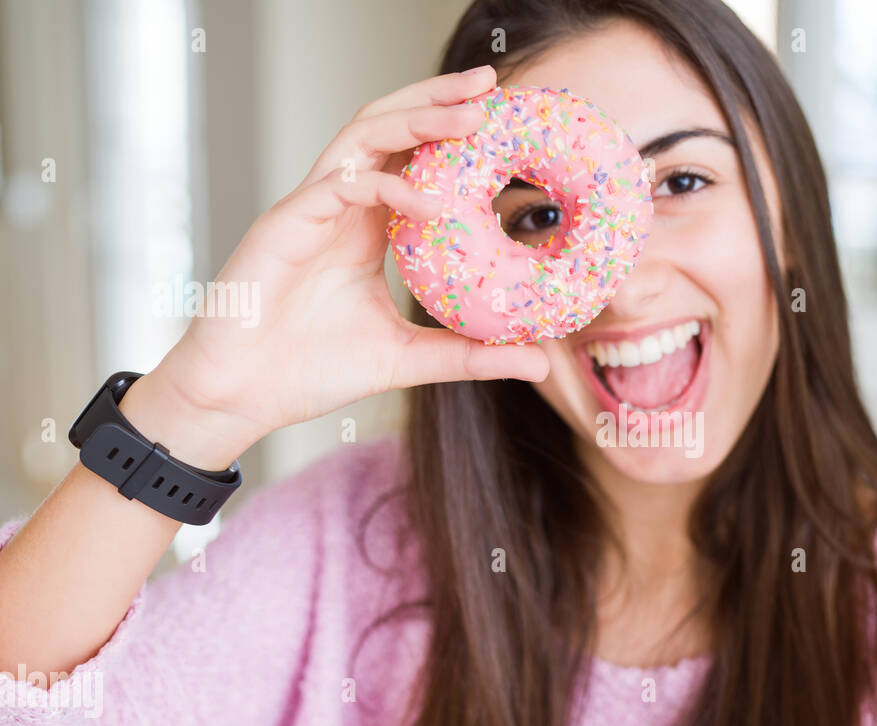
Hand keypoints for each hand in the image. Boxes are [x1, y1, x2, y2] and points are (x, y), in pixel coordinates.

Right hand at [148, 64, 547, 451]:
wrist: (242, 396)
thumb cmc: (311, 371)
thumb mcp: (409, 359)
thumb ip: (470, 353)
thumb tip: (540, 360)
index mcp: (367, 225)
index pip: (413, 159)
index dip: (454, 134)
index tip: (506, 120)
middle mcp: (341, 205)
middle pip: (390, 129)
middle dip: (439, 100)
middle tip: (491, 84)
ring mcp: (310, 209)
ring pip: (363, 138)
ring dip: (418, 120)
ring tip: (472, 116)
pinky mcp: (285, 224)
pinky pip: (339, 187)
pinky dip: (385, 187)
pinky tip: (431, 203)